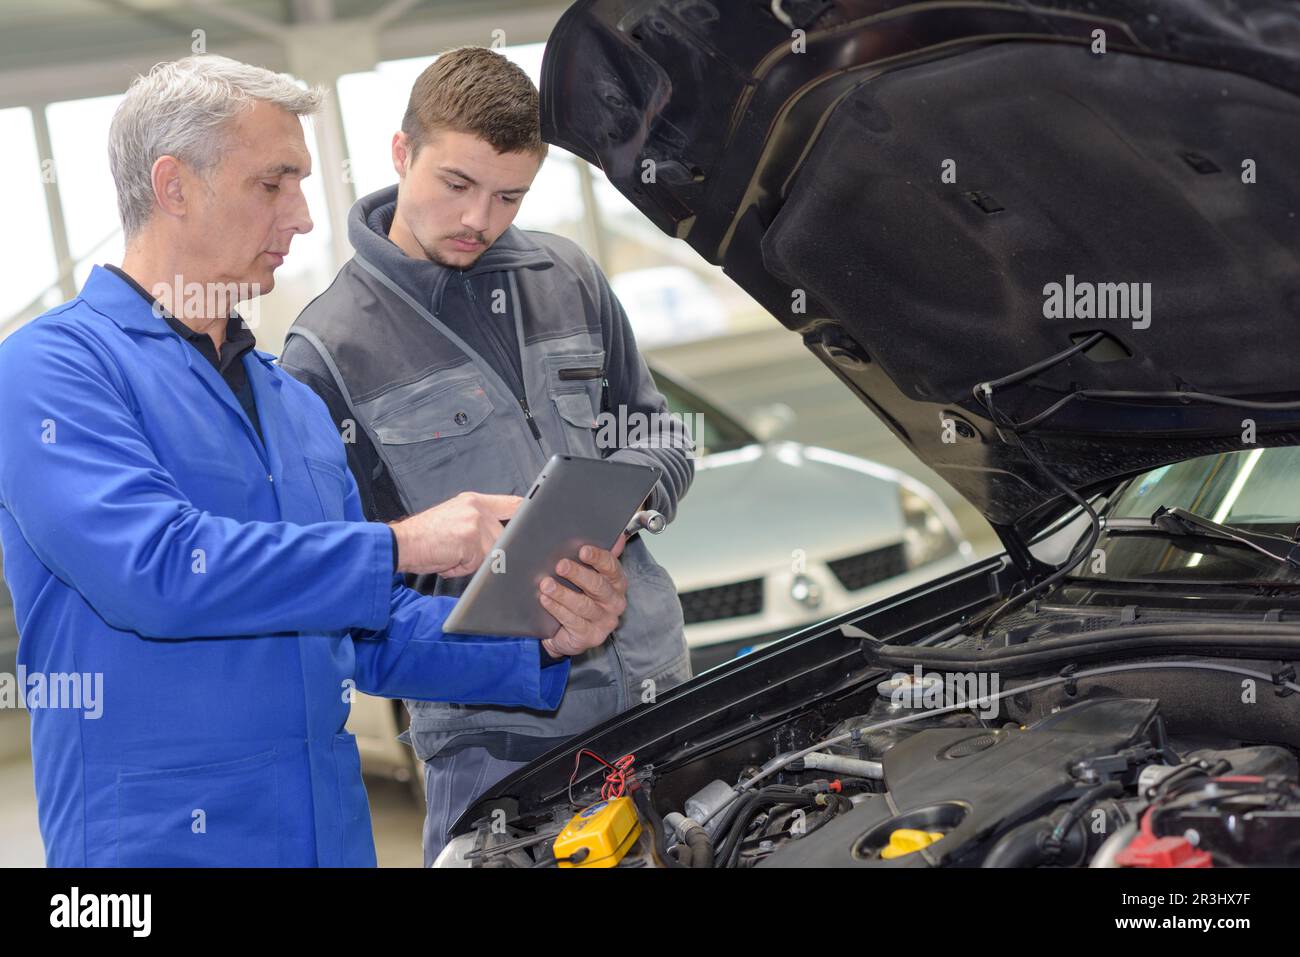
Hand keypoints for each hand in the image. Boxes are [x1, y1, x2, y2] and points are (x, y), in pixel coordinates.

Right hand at [389, 492, 521, 576]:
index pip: (514, 503)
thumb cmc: (423, 538)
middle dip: (489, 553)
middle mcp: (477, 507)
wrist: (400, 544)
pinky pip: (478, 563)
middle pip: (504, 537)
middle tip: (461, 554)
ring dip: (473, 562)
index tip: (536, 526)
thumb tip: (500, 542)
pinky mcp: (470, 538)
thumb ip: (478, 524)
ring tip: (450, 556)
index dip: (527, 516)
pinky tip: (446, 560)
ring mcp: (475, 521)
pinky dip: (462, 568)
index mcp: (474, 500)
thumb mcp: (454, 519)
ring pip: (493, 552)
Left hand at [538, 541, 628, 656]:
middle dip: (578, 574)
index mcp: (617, 583)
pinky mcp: (591, 636)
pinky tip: (546, 600)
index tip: (582, 550)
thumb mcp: (588, 576)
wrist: (565, 633)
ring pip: (584, 605)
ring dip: (563, 593)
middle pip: (598, 585)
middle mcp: (614, 602)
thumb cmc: (578, 598)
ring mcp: (604, 621)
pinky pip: (574, 621)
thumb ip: (600, 558)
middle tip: (560, 566)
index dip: (598, 557)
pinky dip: (558, 610)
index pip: (612, 567)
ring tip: (546, 584)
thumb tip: (618, 537)